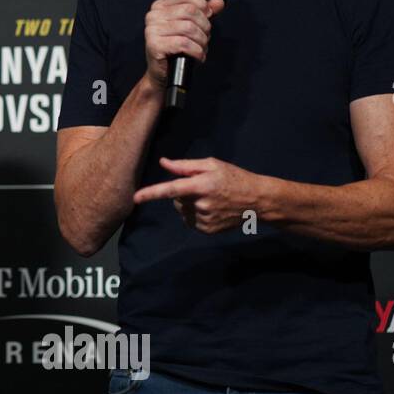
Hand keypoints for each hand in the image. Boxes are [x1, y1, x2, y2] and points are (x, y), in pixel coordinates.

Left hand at [133, 156, 263, 234]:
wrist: (258, 200)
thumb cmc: (234, 177)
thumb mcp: (212, 165)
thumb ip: (185, 166)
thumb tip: (163, 163)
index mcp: (202, 185)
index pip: (171, 189)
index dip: (151, 193)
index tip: (136, 198)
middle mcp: (202, 204)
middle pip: (176, 199)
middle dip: (183, 193)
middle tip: (203, 188)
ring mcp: (205, 219)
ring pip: (182, 211)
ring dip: (189, 204)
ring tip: (210, 198)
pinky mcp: (207, 230)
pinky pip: (190, 221)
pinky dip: (195, 214)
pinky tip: (211, 209)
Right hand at [143, 0, 223, 89]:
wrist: (162, 72)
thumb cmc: (176, 48)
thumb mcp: (193, 26)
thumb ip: (205, 12)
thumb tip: (218, 2)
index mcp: (160, 6)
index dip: (202, 4)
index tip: (207, 16)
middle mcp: (153, 16)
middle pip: (190, 11)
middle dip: (204, 26)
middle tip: (204, 37)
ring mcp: (152, 30)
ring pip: (189, 28)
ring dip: (202, 41)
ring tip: (200, 48)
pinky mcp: (154, 45)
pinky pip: (184, 43)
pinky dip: (196, 51)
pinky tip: (196, 55)